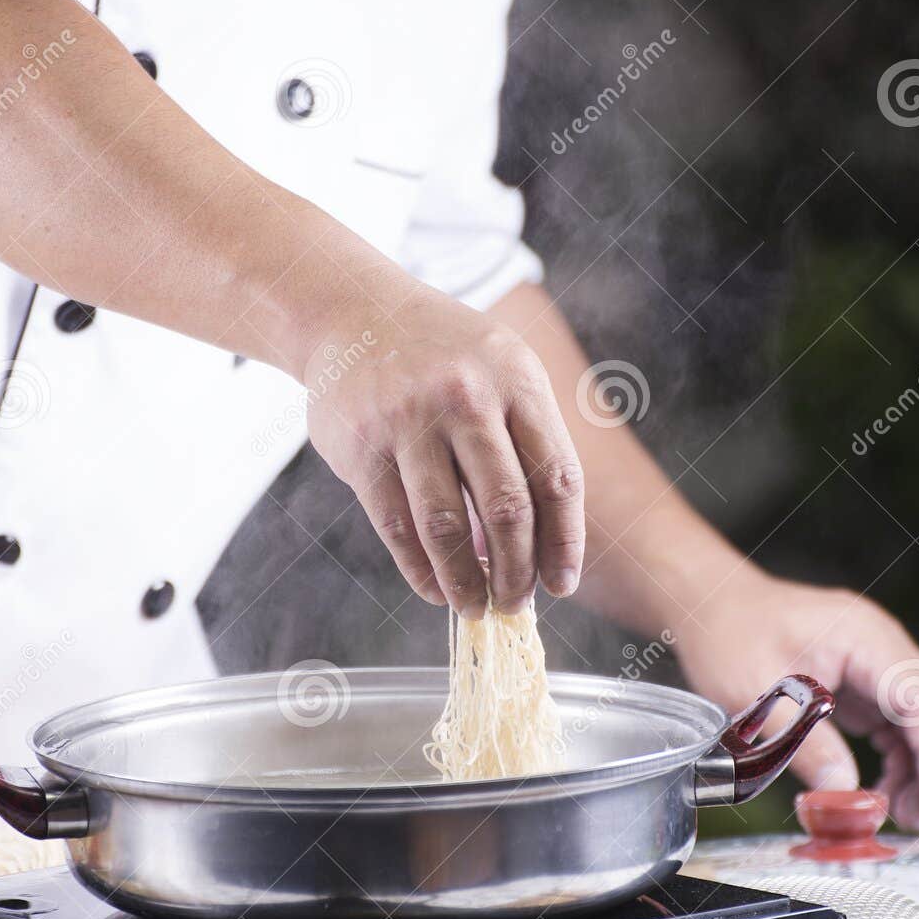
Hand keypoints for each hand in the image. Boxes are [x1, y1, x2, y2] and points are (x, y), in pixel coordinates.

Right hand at [306, 281, 585, 616]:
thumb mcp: (501, 372)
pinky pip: (396, 525)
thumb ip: (523, 446)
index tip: (561, 583)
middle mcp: (466, 396)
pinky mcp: (360, 445)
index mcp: (516, 380)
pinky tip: (434, 590)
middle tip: (514, 605)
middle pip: (507, 508)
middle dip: (515, 572)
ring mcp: (409, 419)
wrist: (353, 310)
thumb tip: (537, 550)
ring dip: (465, 581)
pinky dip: (419, 570)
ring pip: (446, 526)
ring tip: (475, 607)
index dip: (564, 542)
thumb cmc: (443, 357)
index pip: (556, 477)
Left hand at [672, 564, 918, 830]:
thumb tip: (842, 794)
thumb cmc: (727, 635)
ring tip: (901, 814)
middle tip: (917, 819)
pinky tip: (884, 790)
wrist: (711, 605)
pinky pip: (900, 721)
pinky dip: (901, 758)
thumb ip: (803, 745)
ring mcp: (875, 660)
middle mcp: (880, 644)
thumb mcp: (754, 694)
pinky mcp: (863, 678)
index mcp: (862, 637)